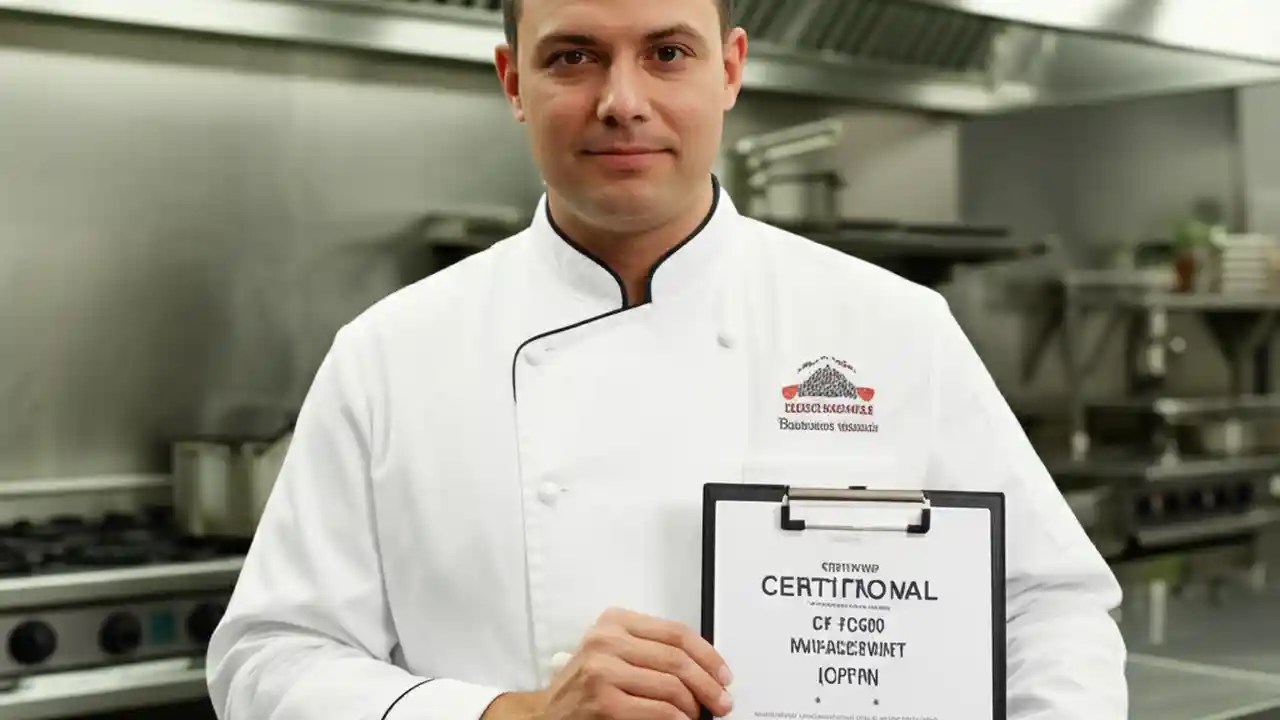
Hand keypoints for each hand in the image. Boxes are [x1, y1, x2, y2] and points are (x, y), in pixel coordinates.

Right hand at [487, 607, 733, 719]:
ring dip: (694, 707)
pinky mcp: (604, 703)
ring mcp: (602, 672)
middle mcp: (605, 641)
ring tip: (697, 715)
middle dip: (709, 684)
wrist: (546, 716)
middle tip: (722, 700)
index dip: (708, 655)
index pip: (676, 632)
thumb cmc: (584, 688)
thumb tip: (702, 666)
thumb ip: (649, 651)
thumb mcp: (612, 654)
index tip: (723, 673)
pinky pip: (660, 712)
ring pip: (672, 686)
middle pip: (678, 658)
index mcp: (613, 622)